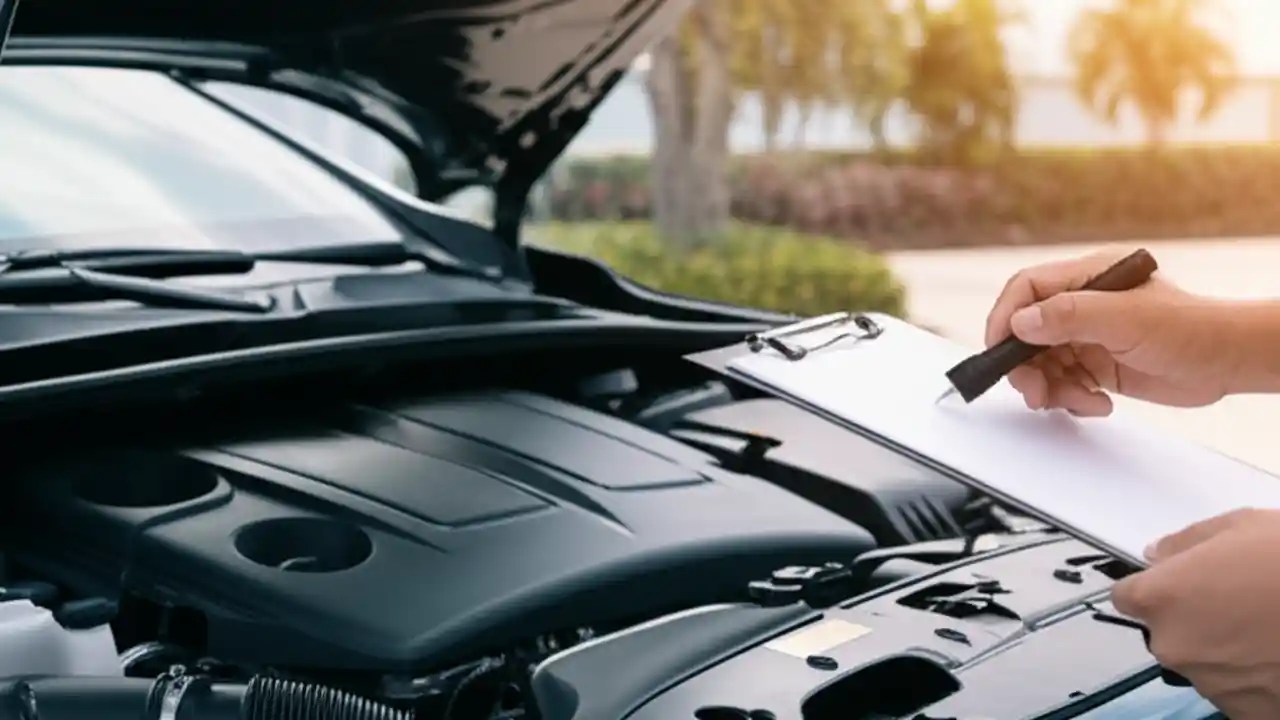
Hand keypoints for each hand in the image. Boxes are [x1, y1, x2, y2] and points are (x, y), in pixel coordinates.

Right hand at [985, 249, 1248, 415]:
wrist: (1228, 362)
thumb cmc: (1193, 329)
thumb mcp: (1127, 319)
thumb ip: (1070, 316)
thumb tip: (1022, 322)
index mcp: (1087, 277)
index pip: (1026, 290)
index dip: (1005, 318)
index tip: (999, 350)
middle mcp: (1083, 305)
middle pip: (1027, 332)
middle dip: (1026, 366)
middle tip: (1035, 391)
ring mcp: (1088, 335)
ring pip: (1042, 363)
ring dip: (1051, 388)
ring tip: (1077, 400)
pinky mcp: (1097, 364)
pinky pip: (1063, 382)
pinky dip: (1071, 398)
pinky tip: (1097, 402)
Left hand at [1112, 509, 1279, 718]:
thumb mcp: (1240, 526)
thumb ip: (1185, 542)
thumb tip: (1155, 556)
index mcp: (1160, 598)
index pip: (1126, 597)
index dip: (1153, 587)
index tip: (1183, 582)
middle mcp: (1172, 646)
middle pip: (1165, 632)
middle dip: (1190, 618)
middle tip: (1239, 602)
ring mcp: (1209, 685)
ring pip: (1201, 662)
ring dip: (1221, 650)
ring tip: (1267, 630)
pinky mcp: (1245, 713)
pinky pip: (1236, 691)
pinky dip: (1251, 678)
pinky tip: (1277, 656)